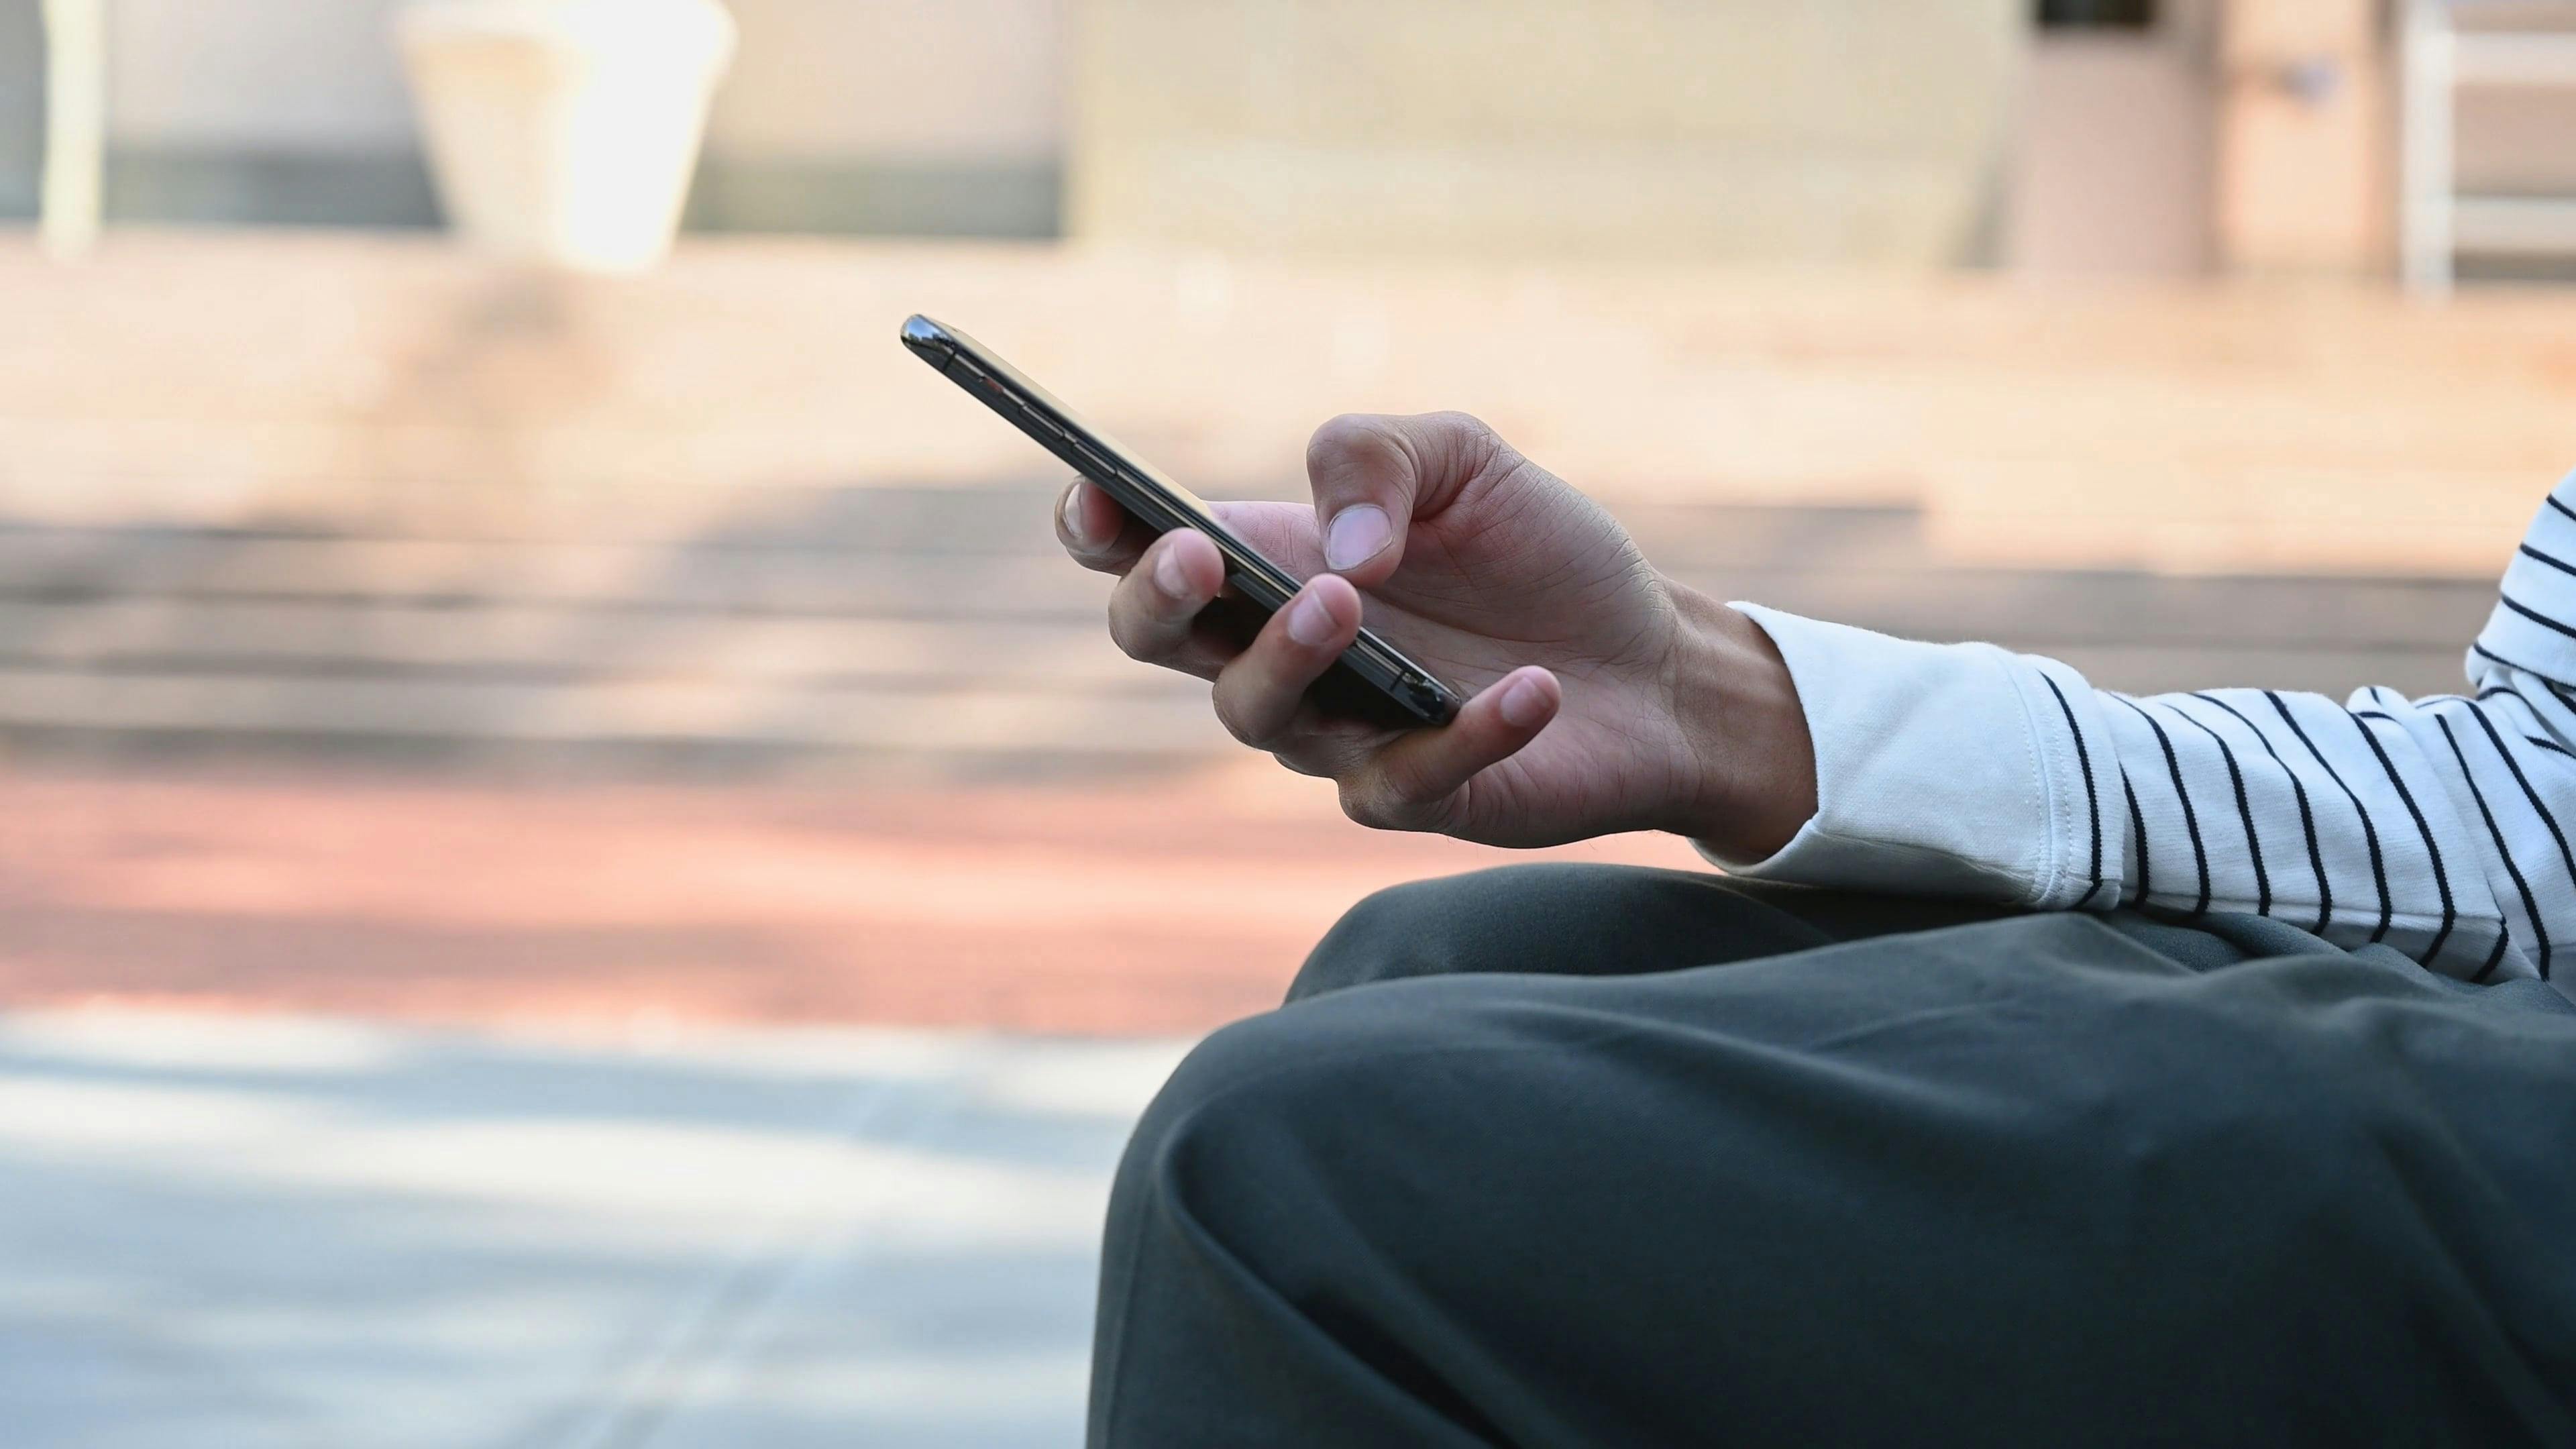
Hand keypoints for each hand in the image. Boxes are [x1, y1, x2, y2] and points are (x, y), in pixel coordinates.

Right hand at [1056, 412, 1816, 854]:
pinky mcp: (1415, 797)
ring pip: (1259, 715)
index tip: (1098, 499)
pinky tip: (1532, 690)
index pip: (1143, 550)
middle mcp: (1280, 654)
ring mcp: (1337, 734)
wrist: (1655, 663)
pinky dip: (1469, 734)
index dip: (1099, 529)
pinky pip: (1407, 780)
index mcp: (1269, 560)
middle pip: (1161, 641)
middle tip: (1203, 556)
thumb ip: (1381, 457)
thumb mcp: (1467, 459)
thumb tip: (1340, 546)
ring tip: (1350, 600)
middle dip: (1162, 600)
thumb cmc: (1538, 555)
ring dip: (1288, 656)